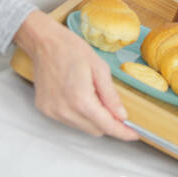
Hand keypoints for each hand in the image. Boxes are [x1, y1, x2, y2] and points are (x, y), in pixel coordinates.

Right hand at [15, 12, 137, 141]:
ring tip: (93, 95)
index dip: (122, 132)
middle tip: (115, 108)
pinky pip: (68, 121)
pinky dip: (78, 114)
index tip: (133, 134)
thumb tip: (121, 115)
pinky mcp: (45, 110)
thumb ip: (111, 95)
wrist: (44, 42)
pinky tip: (78, 96)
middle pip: (95, 130)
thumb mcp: (100, 68)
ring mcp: (52, 112)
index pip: (106, 125)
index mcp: (80, 99)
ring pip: (82, 127)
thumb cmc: (71, 49)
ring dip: (93, 118)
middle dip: (108, 122)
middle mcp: (64, 110)